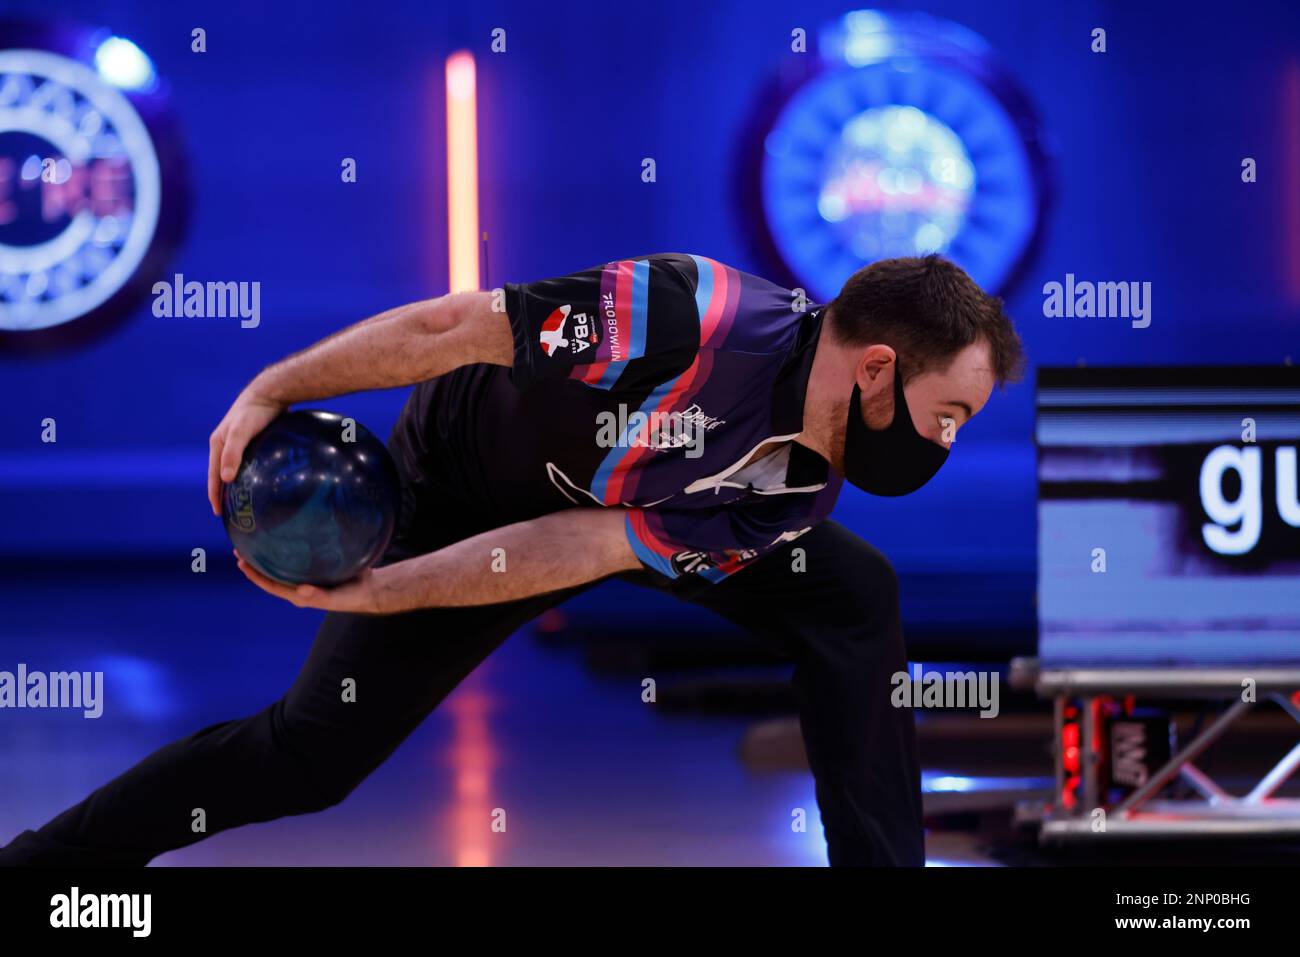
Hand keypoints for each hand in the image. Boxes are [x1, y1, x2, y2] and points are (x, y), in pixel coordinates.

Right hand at [208, 387, 285, 514]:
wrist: (271, 391)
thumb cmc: (255, 412)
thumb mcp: (241, 433)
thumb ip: (233, 454)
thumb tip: (225, 480)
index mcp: (217, 444)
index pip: (213, 476)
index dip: (214, 495)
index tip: (218, 513)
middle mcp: (225, 443)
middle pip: (221, 473)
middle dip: (222, 492)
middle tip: (229, 511)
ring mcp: (239, 440)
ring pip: (235, 467)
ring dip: (235, 482)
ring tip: (244, 498)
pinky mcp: (254, 437)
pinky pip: (249, 460)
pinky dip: (250, 472)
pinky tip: (263, 479)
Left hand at [234, 550, 385, 613]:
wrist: (371, 588)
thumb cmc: (354, 595)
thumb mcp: (338, 597)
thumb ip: (320, 596)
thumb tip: (300, 591)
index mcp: (300, 595)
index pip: (271, 586)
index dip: (254, 576)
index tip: (241, 563)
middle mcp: (299, 586)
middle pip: (270, 575)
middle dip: (254, 564)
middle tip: (239, 549)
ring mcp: (306, 577)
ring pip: (281, 565)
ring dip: (267, 555)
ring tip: (255, 539)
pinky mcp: (316, 567)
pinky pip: (297, 557)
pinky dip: (286, 547)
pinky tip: (286, 533)